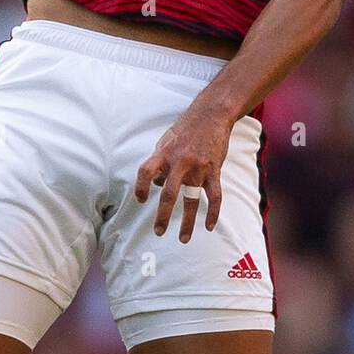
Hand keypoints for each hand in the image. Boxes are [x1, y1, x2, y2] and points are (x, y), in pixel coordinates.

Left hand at [134, 102, 233, 242]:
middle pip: (167, 195)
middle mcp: (179, 162)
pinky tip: (209, 226)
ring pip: (190, 200)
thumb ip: (160, 162)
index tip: (140, 200)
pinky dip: (212, 213)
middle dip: (162, 216)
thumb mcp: (166, 141)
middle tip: (158, 231)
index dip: (140, 187)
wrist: (210, 115)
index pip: (145, 172)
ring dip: (187, 222)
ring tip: (183, 238)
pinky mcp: (213, 170)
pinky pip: (214, 196)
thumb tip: (158, 185)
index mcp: (163, 154)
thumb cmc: (185, 129)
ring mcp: (197, 168)